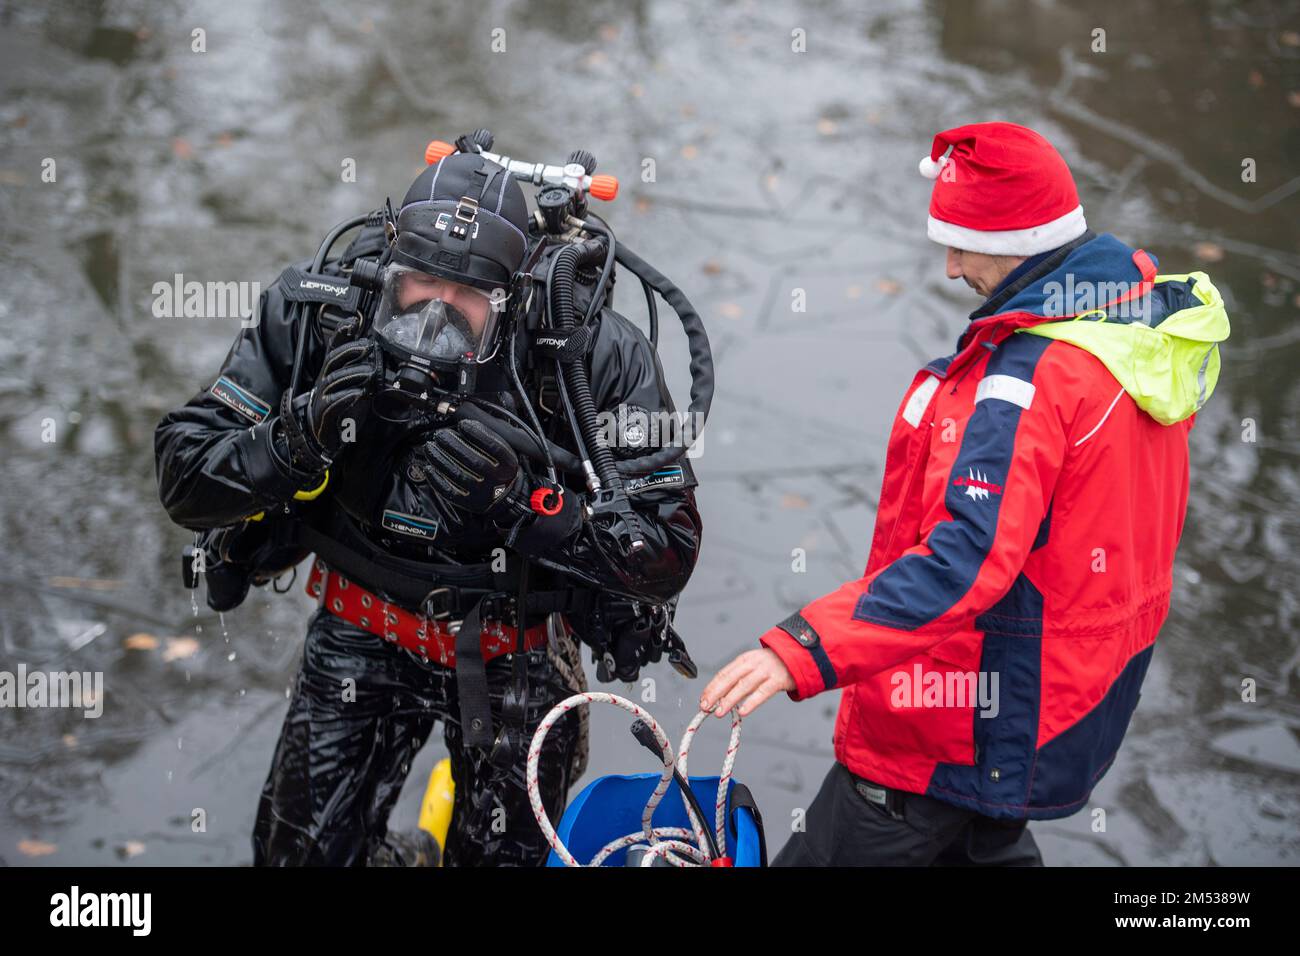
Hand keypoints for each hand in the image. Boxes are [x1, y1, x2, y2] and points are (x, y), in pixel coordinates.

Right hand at [303, 329, 380, 458]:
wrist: (323, 437)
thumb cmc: (340, 410)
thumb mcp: (354, 387)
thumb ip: (363, 373)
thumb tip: (378, 357)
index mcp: (331, 372)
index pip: (334, 349)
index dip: (341, 335)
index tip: (353, 323)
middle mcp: (324, 381)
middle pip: (333, 360)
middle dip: (350, 351)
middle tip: (368, 347)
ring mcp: (322, 396)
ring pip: (334, 380)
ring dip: (353, 374)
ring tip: (370, 373)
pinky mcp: (324, 413)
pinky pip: (333, 403)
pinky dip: (346, 397)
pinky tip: (358, 394)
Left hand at [422, 419, 528, 516]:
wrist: (504, 497)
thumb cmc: (499, 468)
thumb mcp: (504, 451)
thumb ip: (489, 437)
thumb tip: (467, 423)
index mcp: (508, 465)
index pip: (494, 447)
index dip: (477, 434)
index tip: (463, 424)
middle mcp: (496, 479)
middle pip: (474, 461)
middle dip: (454, 445)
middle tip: (440, 435)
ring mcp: (482, 493)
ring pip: (458, 475)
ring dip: (440, 458)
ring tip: (430, 447)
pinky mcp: (468, 502)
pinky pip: (449, 491)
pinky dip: (436, 479)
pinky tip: (429, 467)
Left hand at [699, 649, 794, 717]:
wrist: (799, 655)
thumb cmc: (774, 665)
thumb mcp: (754, 666)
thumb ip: (740, 678)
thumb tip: (721, 696)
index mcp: (744, 660)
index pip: (724, 673)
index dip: (712, 687)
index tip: (703, 699)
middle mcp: (753, 664)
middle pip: (730, 678)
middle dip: (715, 693)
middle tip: (705, 706)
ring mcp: (765, 671)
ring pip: (743, 685)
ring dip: (729, 699)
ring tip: (719, 711)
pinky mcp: (778, 680)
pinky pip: (762, 693)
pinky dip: (751, 702)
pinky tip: (743, 711)